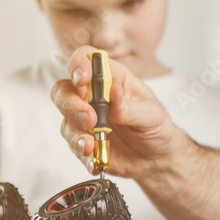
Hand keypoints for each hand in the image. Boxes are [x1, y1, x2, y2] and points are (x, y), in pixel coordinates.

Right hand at [50, 46, 182, 178]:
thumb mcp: (152, 115)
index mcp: (111, 79)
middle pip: (64, 90)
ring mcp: (85, 119)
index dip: (79, 64)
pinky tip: (94, 160)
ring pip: (66, 120)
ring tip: (90, 146)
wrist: (156, 157)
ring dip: (75, 133)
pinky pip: (73, 145)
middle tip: (89, 120)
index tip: (82, 79)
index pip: (86, 59)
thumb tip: (114, 95)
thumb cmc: (155, 127)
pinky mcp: (84, 141)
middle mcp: (93, 96)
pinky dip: (82, 153)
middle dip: (71, 104)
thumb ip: (131, 107)